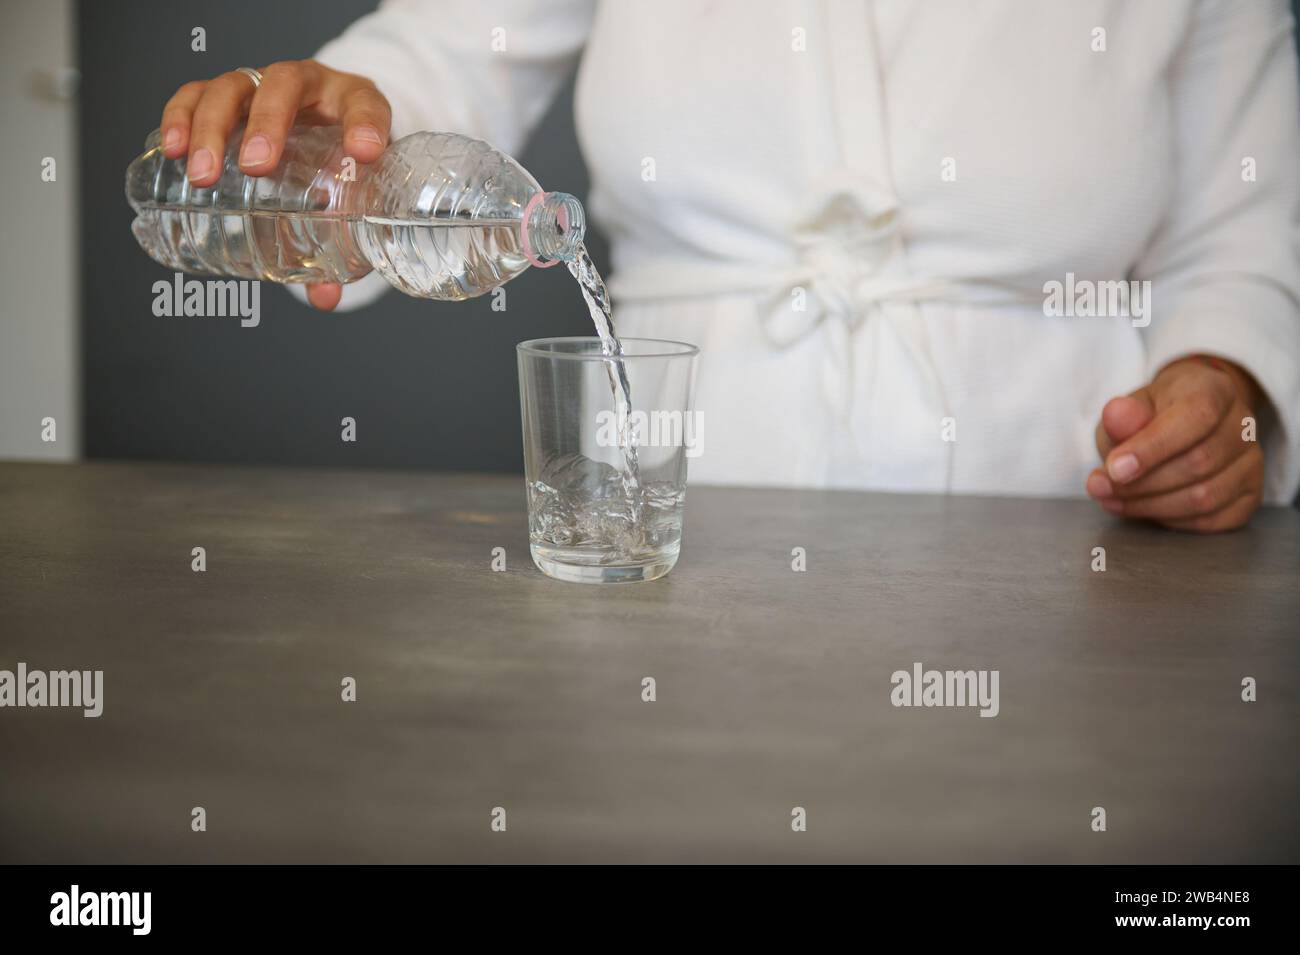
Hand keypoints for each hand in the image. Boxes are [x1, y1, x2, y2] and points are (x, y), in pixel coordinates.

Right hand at [158, 60, 392, 310]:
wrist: (320, 128)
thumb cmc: (339, 160)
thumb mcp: (351, 194)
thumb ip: (343, 243)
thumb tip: (323, 298)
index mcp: (352, 102)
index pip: (364, 104)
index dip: (366, 124)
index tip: (365, 152)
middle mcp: (307, 86)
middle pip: (284, 85)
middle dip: (268, 124)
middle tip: (257, 167)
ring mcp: (261, 85)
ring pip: (232, 87)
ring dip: (213, 128)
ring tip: (202, 175)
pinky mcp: (225, 95)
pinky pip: (196, 93)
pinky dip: (180, 117)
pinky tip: (172, 149)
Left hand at [1086, 356, 1264, 531]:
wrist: (1179, 425)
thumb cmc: (1149, 417)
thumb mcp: (1128, 409)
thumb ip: (1121, 416)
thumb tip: (1116, 416)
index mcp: (1214, 390)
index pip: (1194, 418)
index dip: (1152, 447)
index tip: (1113, 470)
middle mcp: (1243, 425)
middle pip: (1198, 463)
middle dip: (1141, 484)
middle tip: (1100, 487)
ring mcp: (1252, 462)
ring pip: (1205, 497)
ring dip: (1150, 506)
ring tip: (1111, 500)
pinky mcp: (1250, 495)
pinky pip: (1212, 520)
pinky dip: (1171, 521)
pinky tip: (1143, 509)